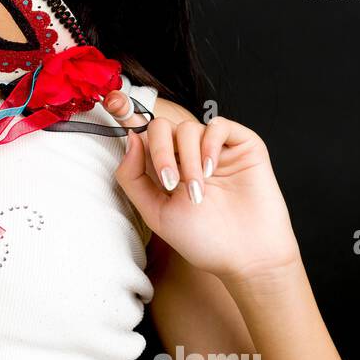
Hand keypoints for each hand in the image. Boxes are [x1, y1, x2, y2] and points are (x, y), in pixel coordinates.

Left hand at [102, 91, 300, 283]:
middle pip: (162, 127)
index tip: (112, 102)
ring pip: (188, 129)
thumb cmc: (204, 240)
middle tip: (170, 182)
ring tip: (197, 192)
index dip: (128, 115)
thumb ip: (134, 178)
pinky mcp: (243, 146)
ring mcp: (216, 150)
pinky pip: (218, 125)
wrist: (246, 258)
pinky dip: (209, 144)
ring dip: (187, 160)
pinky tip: (210, 170)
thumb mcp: (156, 212)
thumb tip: (130, 139)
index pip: (145, 137)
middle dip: (160, 151)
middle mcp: (190, 155)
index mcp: (167, 169)